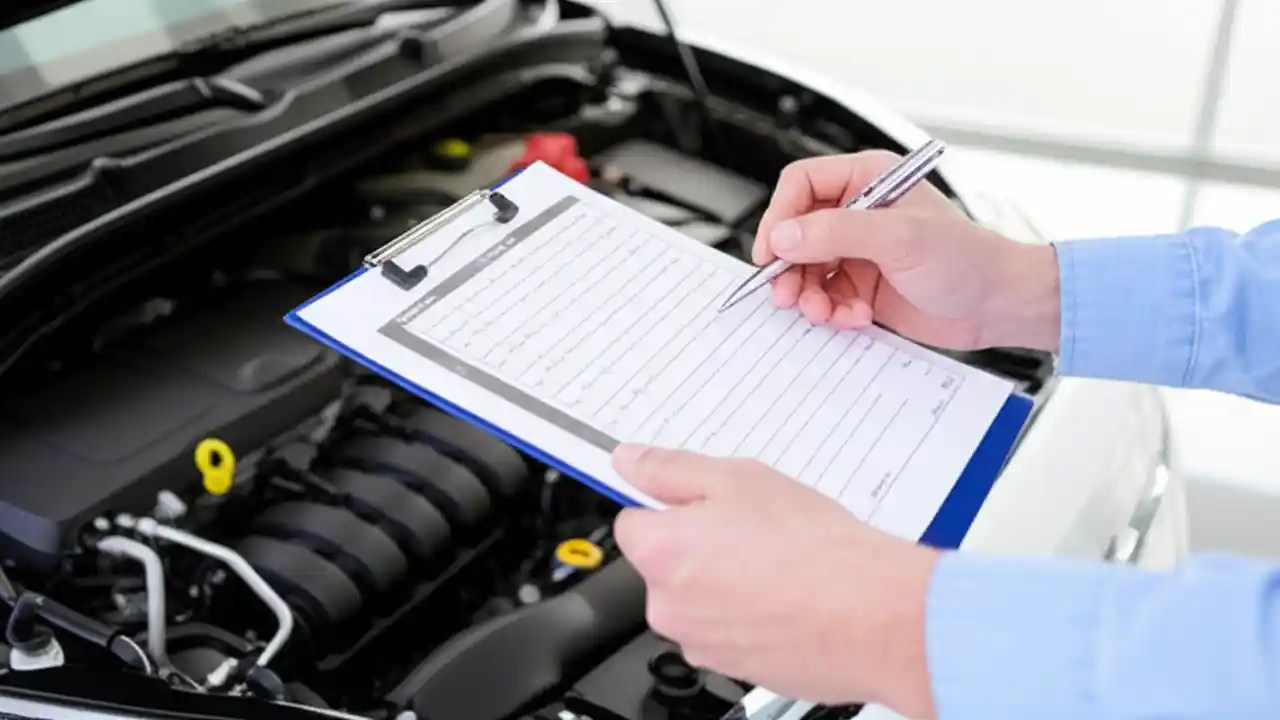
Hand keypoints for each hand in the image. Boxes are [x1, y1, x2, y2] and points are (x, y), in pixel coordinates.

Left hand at [611, 444, 939, 717]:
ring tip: (780, 565)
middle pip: (666, 564)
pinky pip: (731, 631)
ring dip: (727, 582)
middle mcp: (669, 608)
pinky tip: (790, 598)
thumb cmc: (813, 548)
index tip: (703, 504)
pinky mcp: (736, 670)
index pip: (632, 521)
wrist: (874, 616)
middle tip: (754, 530)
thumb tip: (628, 462)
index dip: (671, 506)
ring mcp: (702, 645)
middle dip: (699, 545)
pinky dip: (752, 615)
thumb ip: (670, 469)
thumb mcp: (738, 479)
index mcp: (660, 554)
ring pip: (700, 600)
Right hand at [754, 151, 1060, 350]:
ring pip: (807, 269)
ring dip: (808, 295)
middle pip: (797, 232)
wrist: (996, 306)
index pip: (802, 185)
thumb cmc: (966, 259)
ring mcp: (859, 251)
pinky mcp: (862, 286)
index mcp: (868, 180)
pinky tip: (854, 317)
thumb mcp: (897, 238)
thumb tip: (785, 236)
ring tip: (822, 312)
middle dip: (790, 267)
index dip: (780, 216)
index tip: (771, 251)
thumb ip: (835, 233)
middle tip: (785, 293)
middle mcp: (858, 213)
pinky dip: (832, 312)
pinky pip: (826, 297)